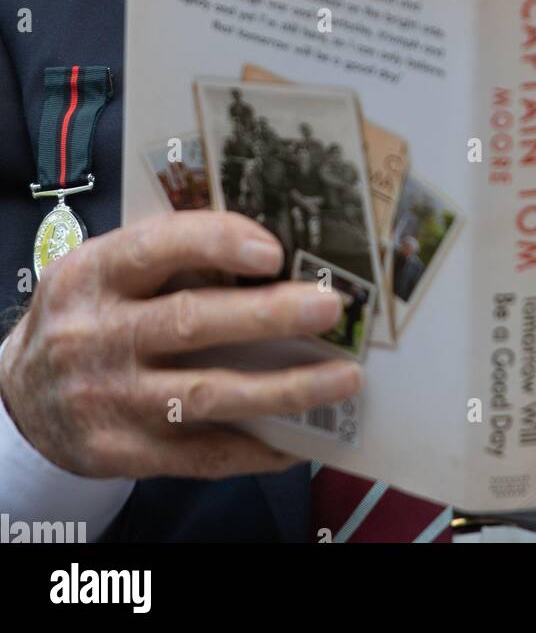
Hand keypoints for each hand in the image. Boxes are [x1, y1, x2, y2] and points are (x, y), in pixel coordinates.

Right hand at [0, 211, 360, 480]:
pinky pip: (201, 453)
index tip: (274, 250)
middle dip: (269, 315)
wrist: (22, 396)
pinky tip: (300, 438)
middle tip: (329, 307)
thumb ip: (169, 257)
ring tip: (342, 378)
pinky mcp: (121, 453)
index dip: (219, 243)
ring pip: (209, 394)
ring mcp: (109, 399)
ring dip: (284, 388)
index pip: (159, 247)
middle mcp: (96, 336)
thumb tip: (272, 252)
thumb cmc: (89, 315)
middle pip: (192, 322)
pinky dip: (256, 448)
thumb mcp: (105, 271)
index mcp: (94, 274)